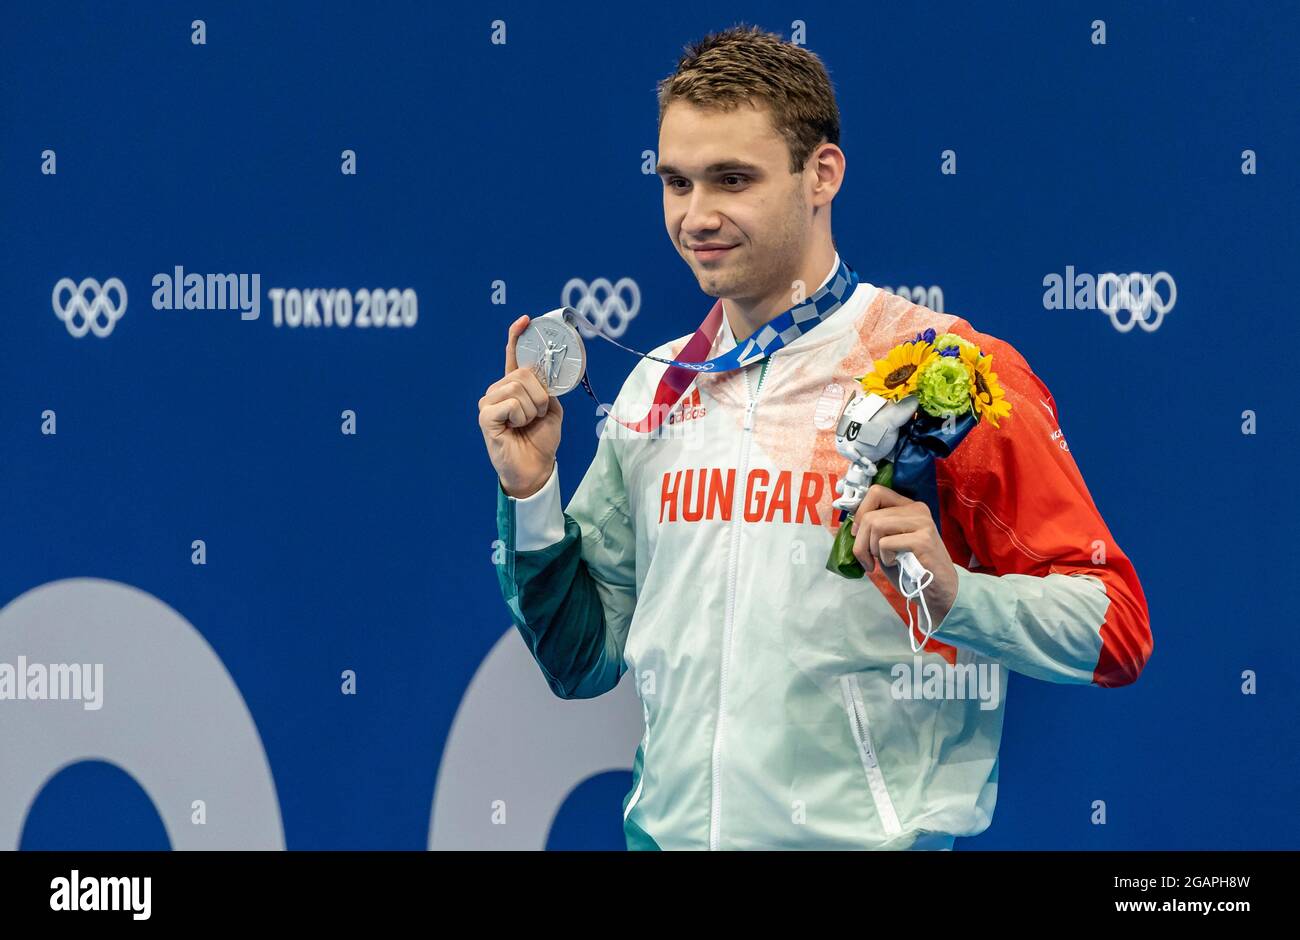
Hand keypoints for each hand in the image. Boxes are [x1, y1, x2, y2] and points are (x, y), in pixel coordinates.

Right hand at [478, 315, 563, 497]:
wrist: (536, 468)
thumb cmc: (541, 439)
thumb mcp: (551, 409)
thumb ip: (546, 389)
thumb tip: (543, 374)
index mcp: (513, 386)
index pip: (512, 356)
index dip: (517, 336)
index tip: (525, 320)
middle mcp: (498, 390)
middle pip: (523, 373)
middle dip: (540, 395)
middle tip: (537, 415)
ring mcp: (489, 403)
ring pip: (518, 388)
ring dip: (532, 409)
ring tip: (526, 424)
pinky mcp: (485, 417)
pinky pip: (510, 404)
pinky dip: (520, 416)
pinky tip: (514, 428)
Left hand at [850, 485, 957, 621]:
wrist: (938, 590)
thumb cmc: (910, 567)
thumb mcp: (889, 542)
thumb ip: (875, 528)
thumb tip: (851, 525)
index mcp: (908, 506)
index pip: (876, 492)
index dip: (860, 512)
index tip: (858, 534)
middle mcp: (917, 509)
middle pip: (870, 515)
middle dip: (860, 542)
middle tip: (867, 559)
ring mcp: (922, 523)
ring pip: (876, 525)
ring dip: (871, 549)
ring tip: (881, 561)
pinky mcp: (923, 540)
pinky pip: (886, 543)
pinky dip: (884, 557)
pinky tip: (896, 563)